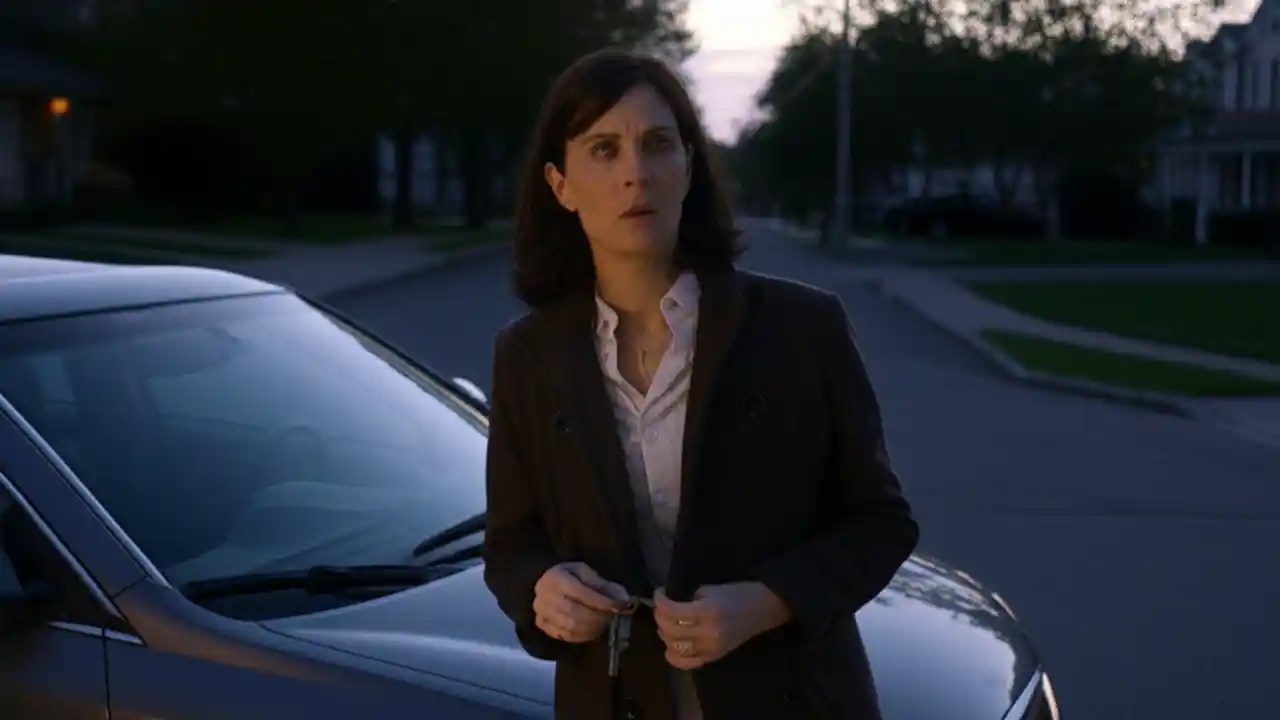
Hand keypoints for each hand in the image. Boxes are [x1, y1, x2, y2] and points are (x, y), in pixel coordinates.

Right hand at [532, 562, 629, 643]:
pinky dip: (583, 635)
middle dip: (598, 616)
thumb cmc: (570, 576)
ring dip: (593, 627)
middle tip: (612, 616)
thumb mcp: (585, 573)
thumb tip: (623, 599)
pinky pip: (566, 635)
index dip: (602, 601)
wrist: (548, 585)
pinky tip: (593, 628)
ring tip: (605, 621)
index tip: (619, 606)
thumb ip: (603, 585)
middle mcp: (543, 596)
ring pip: (571, 626)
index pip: (581, 593)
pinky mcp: (542, 625)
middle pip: (575, 612)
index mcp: (555, 578)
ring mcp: (541, 612)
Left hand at [653, 582, 792, 669]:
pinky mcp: (715, 657)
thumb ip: (690, 599)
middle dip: (659, 616)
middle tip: (661, 606)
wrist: (763, 609)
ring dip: (664, 634)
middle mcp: (709, 633)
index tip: (659, 592)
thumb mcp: (712, 589)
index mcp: (709, 611)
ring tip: (665, 623)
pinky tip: (670, 646)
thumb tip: (672, 605)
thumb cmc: (739, 593)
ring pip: (676, 648)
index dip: (660, 600)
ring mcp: (712, 648)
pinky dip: (674, 656)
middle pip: (671, 631)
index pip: (673, 611)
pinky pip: (688, 663)